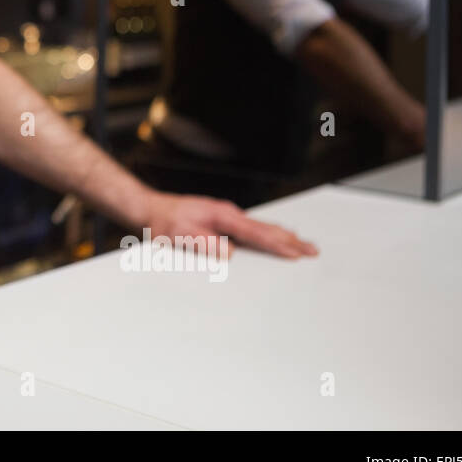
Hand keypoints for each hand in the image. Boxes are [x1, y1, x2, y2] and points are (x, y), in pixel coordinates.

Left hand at [141, 189, 318, 259]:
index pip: (256, 234)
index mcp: (222, 216)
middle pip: (265, 228)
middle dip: (290, 240)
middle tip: (312, 249)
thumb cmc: (163, 222)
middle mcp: (227, 213)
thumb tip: (230, 252)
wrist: (149, 209)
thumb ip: (206, 244)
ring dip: (282, 235)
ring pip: (260, 227)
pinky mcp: (220, 219)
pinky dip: (267, 232)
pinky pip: (250, 227)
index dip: (279, 245)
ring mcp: (225, 215)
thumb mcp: (181, 235)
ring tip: (301, 243)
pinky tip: (273, 235)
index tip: (297, 253)